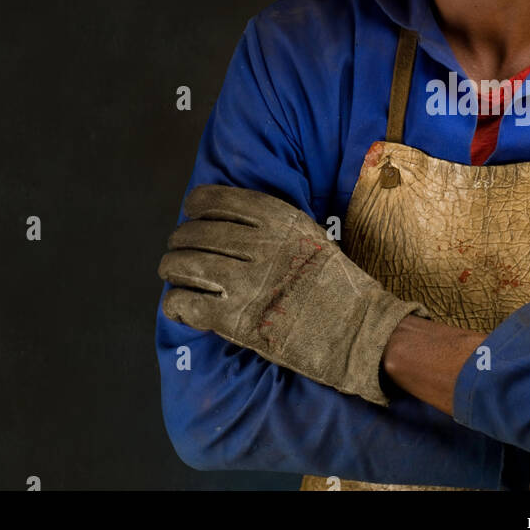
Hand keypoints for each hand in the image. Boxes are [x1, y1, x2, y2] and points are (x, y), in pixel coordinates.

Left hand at [158, 184, 429, 404]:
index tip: (192, 214)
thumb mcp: (307, 231)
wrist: (357, 329)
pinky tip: (179, 304)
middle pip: (194, 233)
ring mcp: (243, 282)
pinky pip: (186, 304)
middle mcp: (255, 244)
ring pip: (183, 265)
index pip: (214, 200)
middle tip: (178, 250)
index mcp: (274, 217)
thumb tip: (227, 220)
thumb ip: (269, 223)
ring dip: (171, 268)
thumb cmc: (335, 281)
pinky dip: (175, 303)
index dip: (195, 207)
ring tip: (172, 273)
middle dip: (179, 241)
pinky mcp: (235, 320)